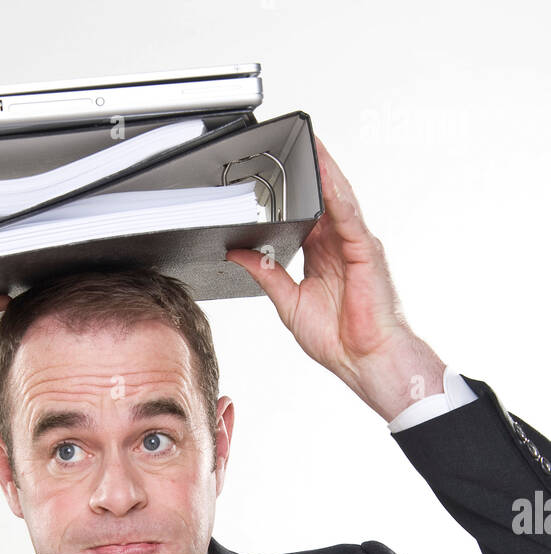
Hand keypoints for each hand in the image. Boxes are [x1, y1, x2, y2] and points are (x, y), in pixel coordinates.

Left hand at [225, 135, 444, 419]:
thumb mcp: (289, 303)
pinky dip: (337, 196)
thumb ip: (266, 274)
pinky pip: (350, 217)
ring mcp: (356, 245)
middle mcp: (340, 245)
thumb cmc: (338, 339)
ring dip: (325, 172)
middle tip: (294, 141)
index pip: (305, 214)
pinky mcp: (367, 251)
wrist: (364, 360)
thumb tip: (238, 254)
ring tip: (311, 145)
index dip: (291, 193)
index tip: (274, 171)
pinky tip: (326, 178)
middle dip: (311, 170)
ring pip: (338, 200)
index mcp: (322, 256)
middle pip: (323, 198)